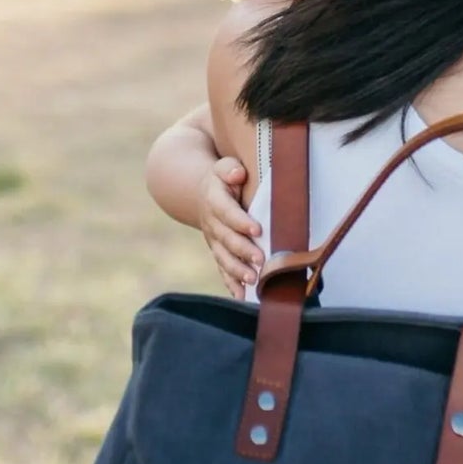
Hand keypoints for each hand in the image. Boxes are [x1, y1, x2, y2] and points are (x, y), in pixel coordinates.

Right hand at [197, 157, 262, 296]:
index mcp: (214, 200)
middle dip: (243, 250)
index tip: (257, 229)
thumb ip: (229, 169)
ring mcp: (214, 241)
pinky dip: (231, 284)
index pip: (227, 212)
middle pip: (227, 239)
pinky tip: (242, 296)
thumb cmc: (223, 179)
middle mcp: (212, 223)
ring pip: (224, 257)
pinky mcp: (217, 253)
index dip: (240, 221)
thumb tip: (237, 174)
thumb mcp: (223, 167)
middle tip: (260, 260)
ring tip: (253, 280)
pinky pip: (223, 270)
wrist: (202, 195)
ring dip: (237, 270)